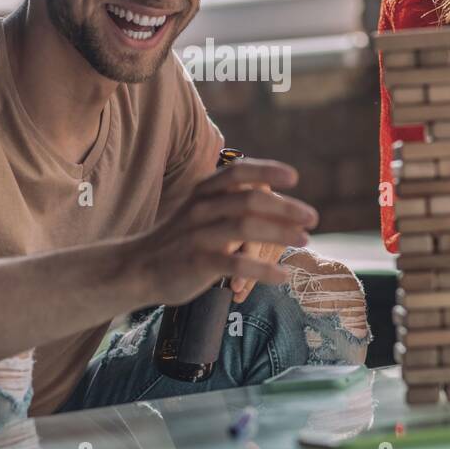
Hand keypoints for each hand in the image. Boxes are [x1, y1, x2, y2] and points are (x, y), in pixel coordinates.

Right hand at [124, 159, 317, 306]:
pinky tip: (283, 277)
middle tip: (312, 218)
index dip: (267, 171)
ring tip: (305, 241)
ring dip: (281, 233)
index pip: (238, 173)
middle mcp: (201, 209)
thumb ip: (227, 201)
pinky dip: (263, 270)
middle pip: (251, 201)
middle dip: (286, 208)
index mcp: (203, 192)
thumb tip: (270, 197)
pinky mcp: (197, 263)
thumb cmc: (177, 240)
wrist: (137, 269)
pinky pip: (236, 264)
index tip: (294, 178)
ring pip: (246, 228)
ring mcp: (199, 235)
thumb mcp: (197, 210)